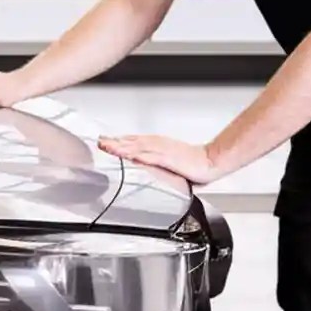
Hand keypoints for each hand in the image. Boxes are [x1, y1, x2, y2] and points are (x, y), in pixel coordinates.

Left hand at [97, 134, 223, 184]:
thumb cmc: (194, 163)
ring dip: (120, 146)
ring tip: (106, 145)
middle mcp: (158, 144)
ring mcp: (162, 150)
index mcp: (158, 145)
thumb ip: (158, 165)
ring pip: (136, 146)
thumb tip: (146, 168)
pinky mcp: (167, 158)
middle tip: (100, 141)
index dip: (119, 141)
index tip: (105, 141)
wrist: (210, 162)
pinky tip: (126, 154)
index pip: (134, 141)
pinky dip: (136, 154)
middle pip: (131, 141)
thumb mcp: (172, 164)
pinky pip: (148, 155)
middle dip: (114, 141)